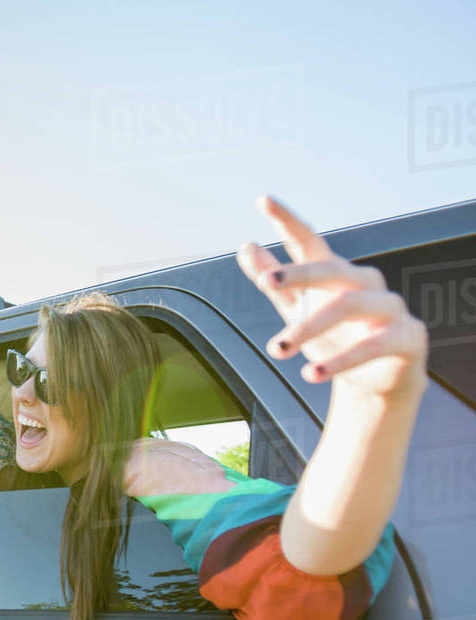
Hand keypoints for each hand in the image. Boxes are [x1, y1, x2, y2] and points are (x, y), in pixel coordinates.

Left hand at [237, 197, 427, 401]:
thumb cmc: (334, 339)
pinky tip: (312, 374)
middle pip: (330, 269)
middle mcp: (364, 282)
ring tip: (278, 349)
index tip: (262, 200)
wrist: (373, 383)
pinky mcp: (408, 336)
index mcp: (335, 274)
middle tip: (267, 282)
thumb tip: (246, 246)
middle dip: (297, 273)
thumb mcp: (299, 309)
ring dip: (309, 327)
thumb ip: (275, 281)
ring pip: (348, 305)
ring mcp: (389, 307)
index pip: (309, 241)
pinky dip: (341, 361)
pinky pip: (374, 345)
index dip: (286, 221)